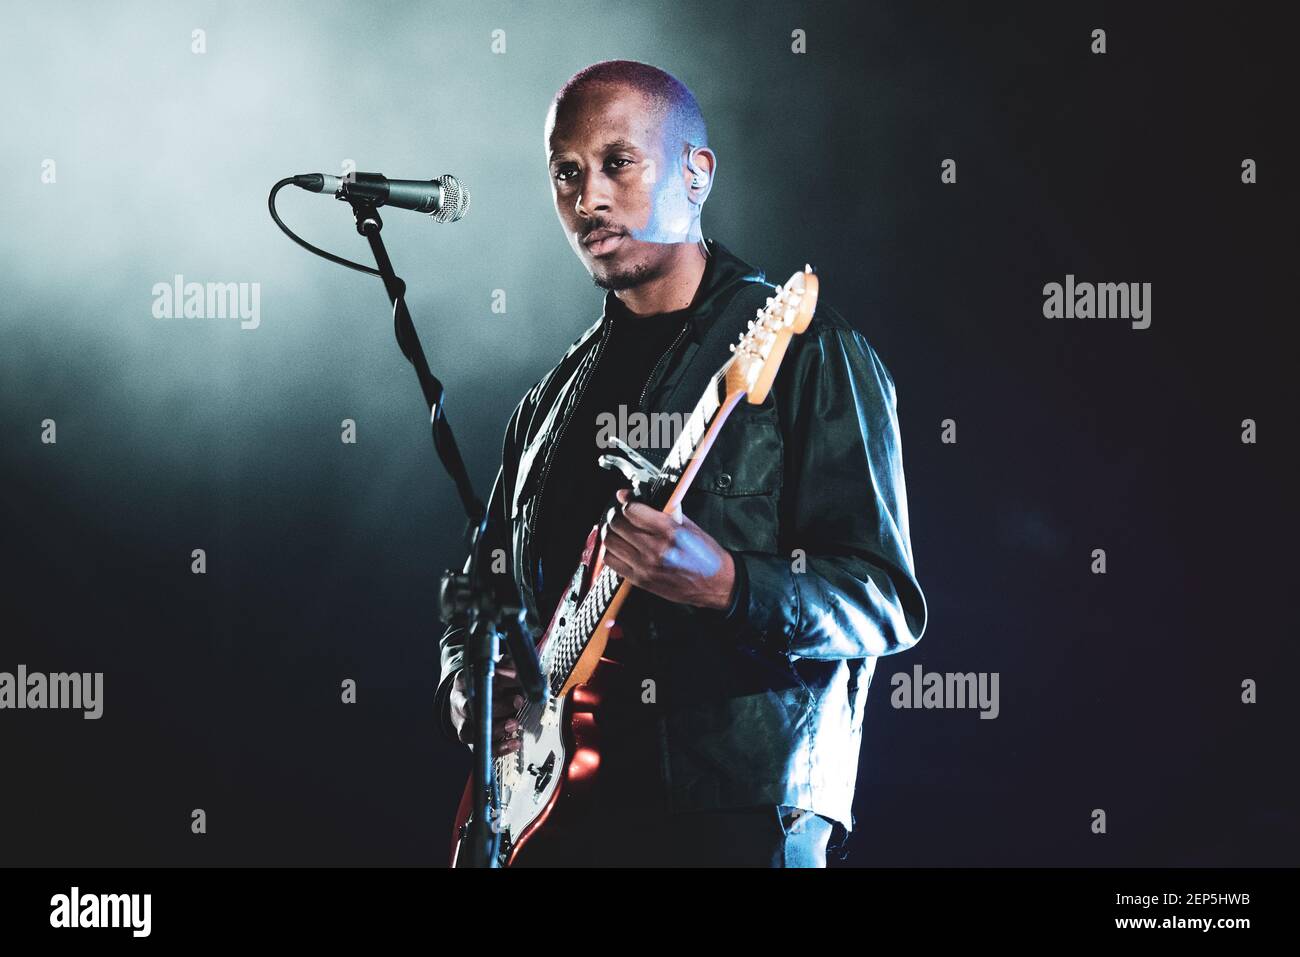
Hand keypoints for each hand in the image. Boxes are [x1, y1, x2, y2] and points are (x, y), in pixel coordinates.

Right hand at [449, 654, 524, 756]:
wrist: (469, 700)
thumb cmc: (486, 684)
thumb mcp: (496, 668)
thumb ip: (508, 666)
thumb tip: (526, 664)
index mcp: (464, 681)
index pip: (478, 680)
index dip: (500, 680)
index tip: (517, 679)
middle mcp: (459, 703)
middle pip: (470, 707)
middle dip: (498, 706)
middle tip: (518, 701)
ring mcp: (462, 724)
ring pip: (471, 731)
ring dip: (496, 729)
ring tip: (514, 724)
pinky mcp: (471, 741)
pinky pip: (482, 748)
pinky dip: (499, 747)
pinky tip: (514, 743)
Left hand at [600, 488, 735, 610]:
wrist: (716, 584)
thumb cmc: (705, 555)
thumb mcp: (688, 525)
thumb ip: (663, 510)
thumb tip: (637, 497)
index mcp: (669, 531)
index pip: (631, 510)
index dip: (627, 502)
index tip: (627, 501)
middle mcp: (655, 549)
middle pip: (617, 524)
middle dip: (616, 515)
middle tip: (620, 514)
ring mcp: (645, 566)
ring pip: (610, 542)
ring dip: (611, 532)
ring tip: (618, 529)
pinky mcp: (640, 580)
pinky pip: (612, 561)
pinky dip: (611, 551)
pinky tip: (619, 547)